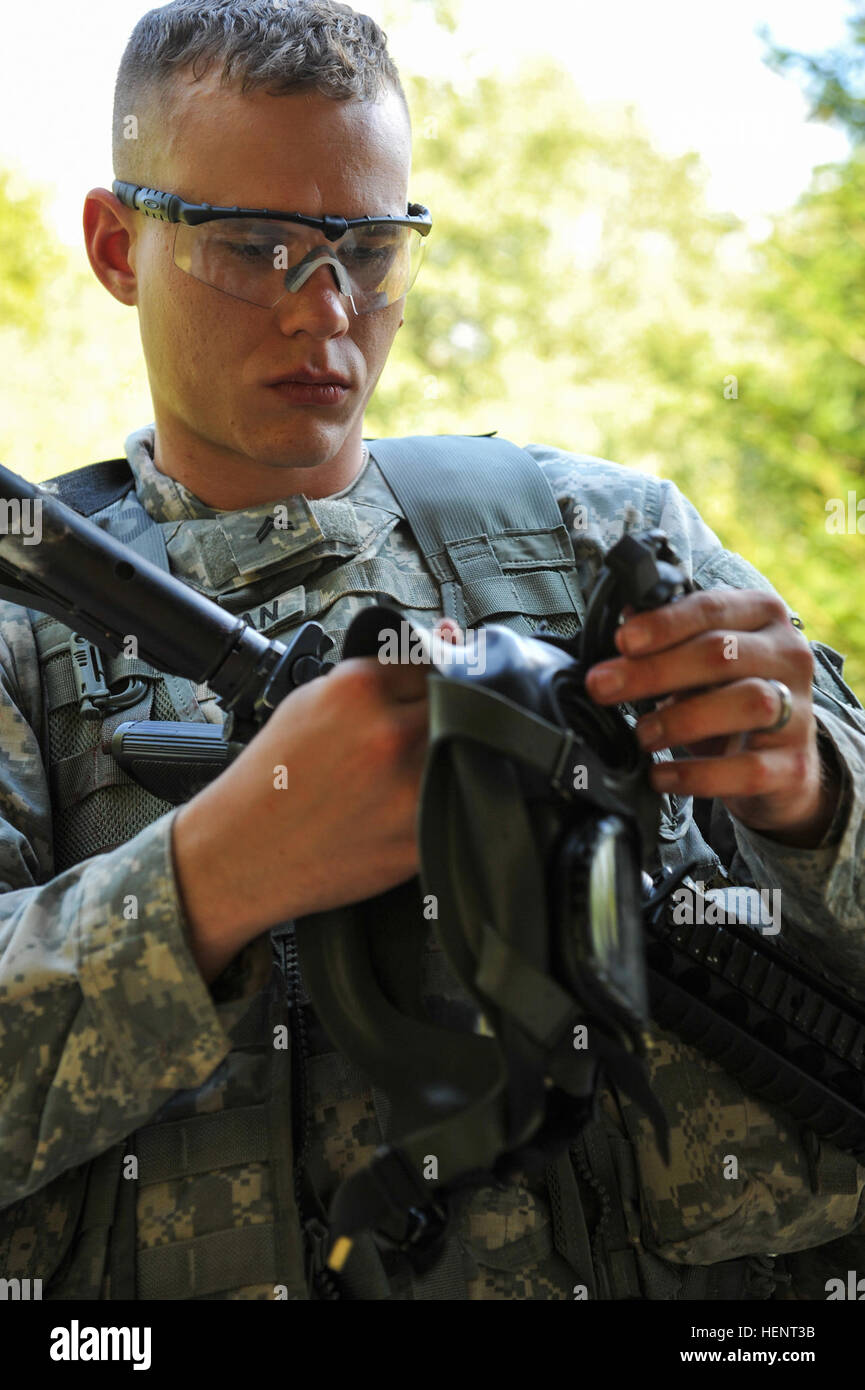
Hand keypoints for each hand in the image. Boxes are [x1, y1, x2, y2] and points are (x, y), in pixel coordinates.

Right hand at [173, 617, 461, 979]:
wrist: (242, 853)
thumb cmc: (269, 781)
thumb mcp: (307, 702)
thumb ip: (367, 678)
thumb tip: (423, 654)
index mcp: (360, 691)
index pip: (431, 660)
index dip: (434, 675)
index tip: (436, 686)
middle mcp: (390, 734)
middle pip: (457, 703)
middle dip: (447, 712)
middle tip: (422, 734)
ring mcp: (411, 786)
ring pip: (466, 752)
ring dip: (454, 755)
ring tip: (413, 770)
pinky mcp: (422, 834)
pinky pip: (459, 801)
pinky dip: (450, 797)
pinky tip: (418, 802)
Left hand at [583, 589, 840, 847]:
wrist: (778, 762)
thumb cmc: (728, 696)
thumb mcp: (700, 661)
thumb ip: (667, 640)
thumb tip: (622, 621)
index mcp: (762, 616)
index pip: (712, 608)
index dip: (664, 624)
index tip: (622, 640)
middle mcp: (788, 656)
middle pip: (721, 654)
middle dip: (654, 671)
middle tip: (603, 687)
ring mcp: (799, 711)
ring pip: (747, 703)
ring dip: (680, 719)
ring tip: (641, 735)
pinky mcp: (793, 766)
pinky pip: (747, 770)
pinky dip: (697, 775)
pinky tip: (662, 775)